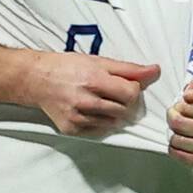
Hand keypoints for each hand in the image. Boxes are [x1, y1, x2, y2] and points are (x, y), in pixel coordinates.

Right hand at [28, 52, 160, 135]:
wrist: (36, 79)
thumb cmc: (67, 67)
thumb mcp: (98, 61)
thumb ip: (129, 69)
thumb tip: (155, 71)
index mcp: (93, 80)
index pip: (131, 93)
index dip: (133, 89)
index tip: (125, 84)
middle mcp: (85, 101)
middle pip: (124, 110)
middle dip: (124, 102)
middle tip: (112, 92)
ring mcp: (77, 118)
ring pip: (113, 122)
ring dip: (113, 113)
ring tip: (100, 100)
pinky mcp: (71, 129)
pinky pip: (98, 131)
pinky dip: (100, 122)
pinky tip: (89, 110)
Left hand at [167, 80, 192, 167]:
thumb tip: (188, 92)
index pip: (184, 106)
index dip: (180, 105)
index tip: (182, 105)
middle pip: (177, 122)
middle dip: (174, 117)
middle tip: (177, 115)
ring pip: (175, 139)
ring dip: (176, 133)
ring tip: (184, 130)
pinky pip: (177, 153)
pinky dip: (176, 147)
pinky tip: (185, 142)